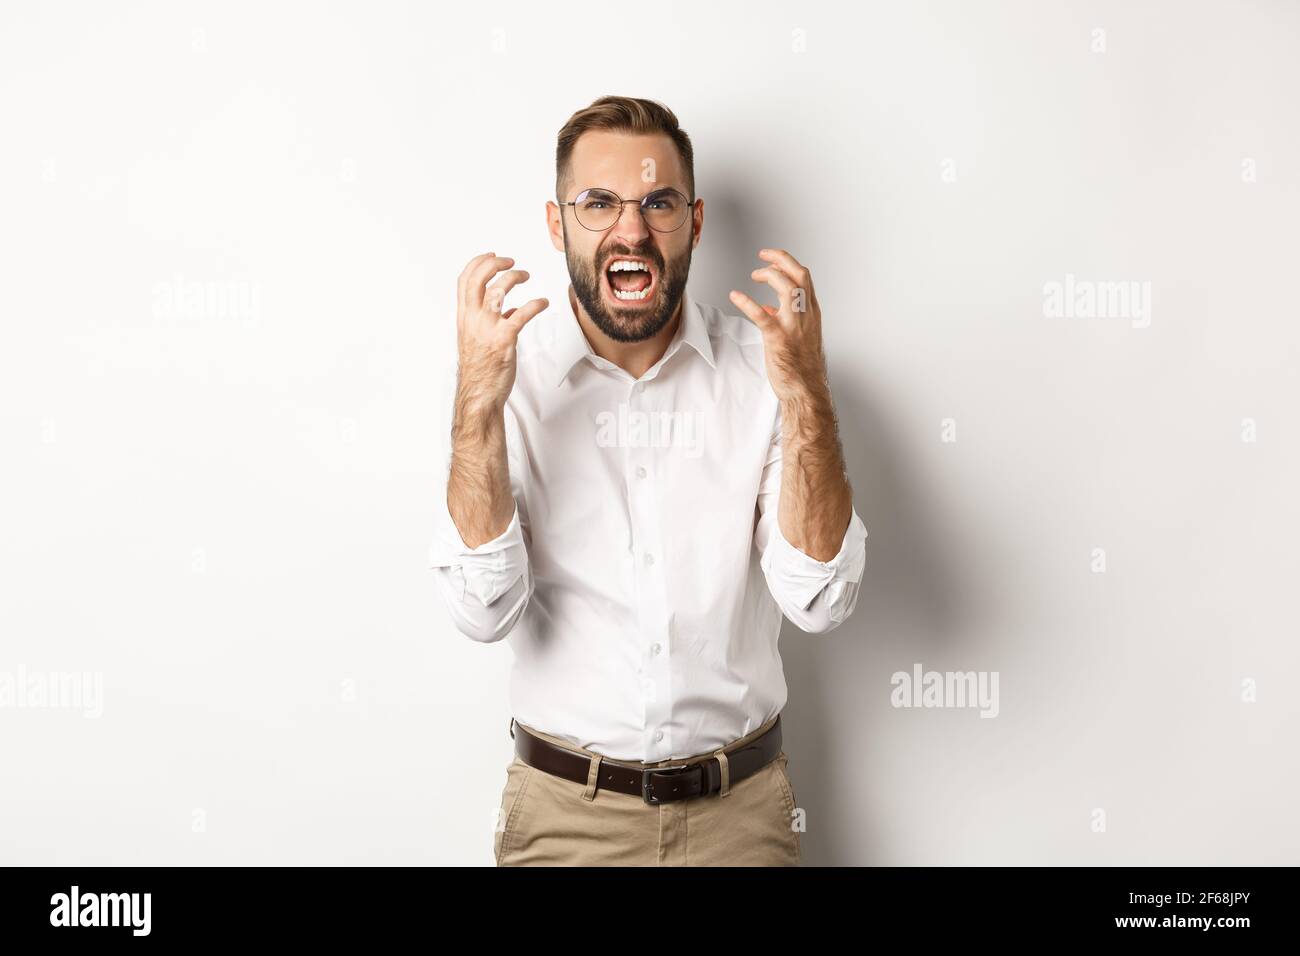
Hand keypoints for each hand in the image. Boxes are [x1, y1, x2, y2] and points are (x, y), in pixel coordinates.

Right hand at [456, 252, 548, 412]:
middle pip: (478, 279)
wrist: (478, 395)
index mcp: (464, 318)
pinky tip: (543, 302)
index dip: (478, 263)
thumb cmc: (480, 369)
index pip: (464, 280)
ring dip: (514, 277)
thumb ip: (491, 322)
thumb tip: (510, 310)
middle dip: (495, 264)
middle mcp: (472, 320)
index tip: (492, 256)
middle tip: (511, 262)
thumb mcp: (477, 340)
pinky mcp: (503, 341)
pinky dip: (535, 304)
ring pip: (498, 291)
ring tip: (526, 275)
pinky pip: (521, 314)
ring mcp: (487, 329)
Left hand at [729, 248, 828, 403]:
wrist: (806, 390)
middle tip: (763, 255)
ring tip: (754, 275)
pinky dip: (747, 302)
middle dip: (781, 259)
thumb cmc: (801, 366)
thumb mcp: (798, 337)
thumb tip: (768, 308)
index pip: (804, 278)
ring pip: (787, 287)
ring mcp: (793, 326)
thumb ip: (785, 318)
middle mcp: (806, 315)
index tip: (772, 261)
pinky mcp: (778, 339)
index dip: (787, 263)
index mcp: (811, 313)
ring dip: (769, 275)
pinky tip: (735, 296)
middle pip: (799, 275)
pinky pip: (762, 315)